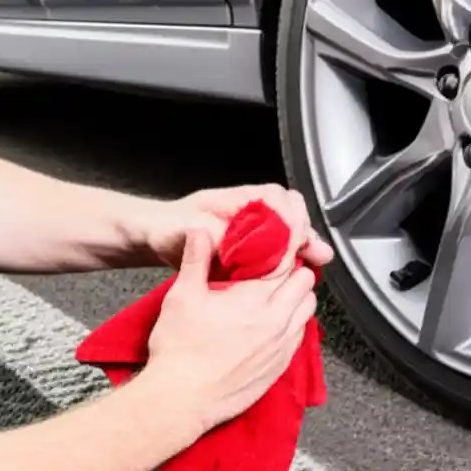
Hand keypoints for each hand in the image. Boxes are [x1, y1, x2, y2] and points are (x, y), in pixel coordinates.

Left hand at [134, 183, 334, 274]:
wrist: (154, 238)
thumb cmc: (166, 229)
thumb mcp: (184, 232)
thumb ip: (211, 237)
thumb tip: (235, 243)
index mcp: (238, 199)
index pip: (278, 199)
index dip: (291, 220)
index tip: (295, 242)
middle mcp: (251, 209)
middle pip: (291, 211)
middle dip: (304, 232)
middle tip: (315, 254)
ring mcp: (253, 225)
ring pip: (289, 228)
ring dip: (303, 244)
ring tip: (317, 261)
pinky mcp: (251, 244)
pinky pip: (279, 246)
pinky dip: (292, 256)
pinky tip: (300, 270)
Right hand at [143, 230, 317, 432]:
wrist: (180, 401)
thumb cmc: (178, 349)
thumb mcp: (181, 296)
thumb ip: (195, 259)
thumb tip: (199, 230)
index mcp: (256, 298)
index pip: (289, 264)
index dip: (281, 254)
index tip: (270, 253)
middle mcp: (277, 320)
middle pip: (306, 284)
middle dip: (293, 274)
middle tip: (273, 273)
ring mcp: (282, 346)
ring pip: (308, 310)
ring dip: (297, 300)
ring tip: (275, 298)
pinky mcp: (280, 367)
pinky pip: (300, 337)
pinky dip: (293, 325)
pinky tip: (273, 325)